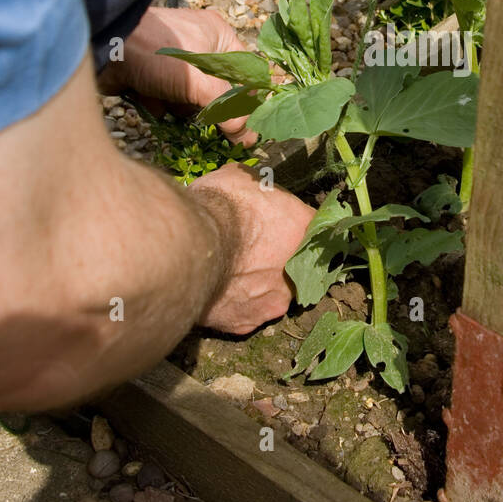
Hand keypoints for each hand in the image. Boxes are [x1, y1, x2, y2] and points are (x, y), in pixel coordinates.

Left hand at [102, 6, 259, 144]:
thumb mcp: (200, 83)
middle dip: (206, 106)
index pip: (246, 74)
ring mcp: (174, 60)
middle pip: (218, 89)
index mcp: (219, 36)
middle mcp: (200, 45)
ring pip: (191, 98)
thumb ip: (228, 111)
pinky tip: (147, 99)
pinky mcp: (152, 74)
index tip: (243, 127)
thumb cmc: (156, 53)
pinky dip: (159, 104)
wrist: (102, 46)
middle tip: (203, 117)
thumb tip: (249, 139)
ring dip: (180, 106)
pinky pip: (167, 99)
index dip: (246, 101)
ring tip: (168, 101)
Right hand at [190, 163, 315, 333]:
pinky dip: (234, 304)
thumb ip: (258, 190)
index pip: (311, 227)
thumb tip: (255, 189)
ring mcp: (275, 301)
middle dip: (277, 259)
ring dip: (256, 284)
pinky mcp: (247, 323)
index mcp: (304, 229)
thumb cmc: (221, 205)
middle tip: (250, 250)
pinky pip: (245, 313)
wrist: (191, 245)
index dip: (292, 225)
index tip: (276, 224)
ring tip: (229, 272)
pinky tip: (217, 291)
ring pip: (271, 292)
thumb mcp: (242, 179)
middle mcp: (299, 271)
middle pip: (295, 265)